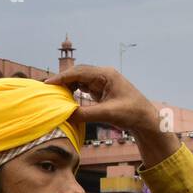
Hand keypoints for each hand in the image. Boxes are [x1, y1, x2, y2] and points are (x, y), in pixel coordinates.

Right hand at [46, 65, 177, 165]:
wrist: (146, 120)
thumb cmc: (132, 114)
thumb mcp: (108, 114)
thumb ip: (86, 114)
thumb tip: (65, 115)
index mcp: (106, 75)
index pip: (79, 72)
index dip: (62, 77)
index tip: (48, 84)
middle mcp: (103, 75)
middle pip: (77, 74)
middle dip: (62, 81)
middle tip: (46, 90)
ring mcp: (102, 82)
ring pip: (79, 80)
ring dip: (67, 87)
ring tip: (54, 95)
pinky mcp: (101, 91)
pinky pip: (83, 88)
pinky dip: (73, 92)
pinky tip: (66, 99)